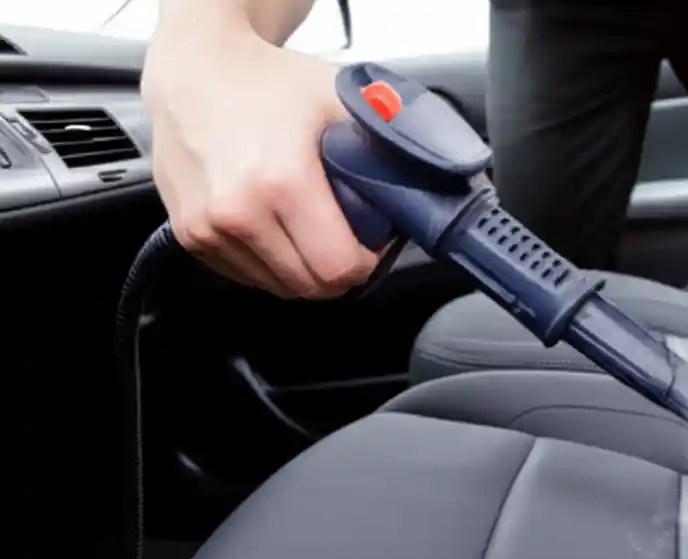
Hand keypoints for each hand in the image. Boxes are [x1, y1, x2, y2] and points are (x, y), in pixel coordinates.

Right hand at [142, 29, 375, 297]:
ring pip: (279, 288)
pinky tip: (276, 227)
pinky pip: (245, 277)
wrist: (195, 68)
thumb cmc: (268, 83)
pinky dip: (269, 264)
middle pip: (312, 287)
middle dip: (338, 269)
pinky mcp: (190, 236)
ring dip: (302, 270)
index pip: (340, 268)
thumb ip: (387, 146)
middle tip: (346, 236)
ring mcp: (208, 228)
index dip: (366, 261)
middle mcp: (239, 213)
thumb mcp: (341, 101)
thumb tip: (426, 185)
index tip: (370, 242)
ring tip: (310, 228)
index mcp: (282, 183)